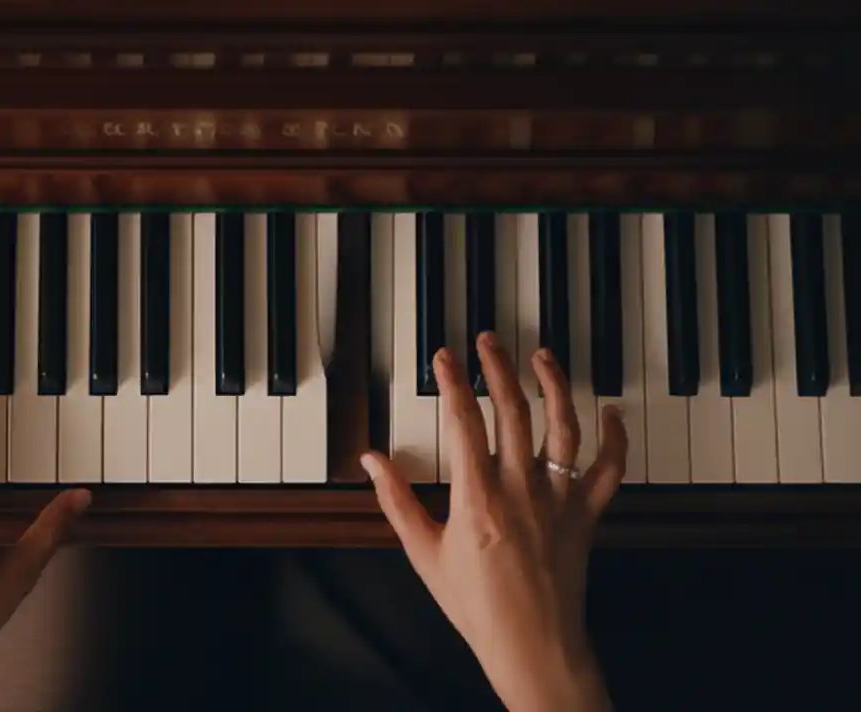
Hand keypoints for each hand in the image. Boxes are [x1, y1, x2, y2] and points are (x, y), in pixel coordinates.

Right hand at [362, 331, 625, 711]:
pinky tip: (611, 411)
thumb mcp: (423, 553)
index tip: (444, 356)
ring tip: (541, 356)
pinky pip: (608, 468)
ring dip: (553, 384)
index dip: (452, 381)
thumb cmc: (476, 605)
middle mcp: (521, 488)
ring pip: (562, 426)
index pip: (463, 420)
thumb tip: (371, 461)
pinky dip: (614, 437)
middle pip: (512, 409)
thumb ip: (396, 501)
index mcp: (477, 496)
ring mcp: (559, 499)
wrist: (532, 644)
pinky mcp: (586, 515)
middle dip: (498, 367)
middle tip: (488, 341)